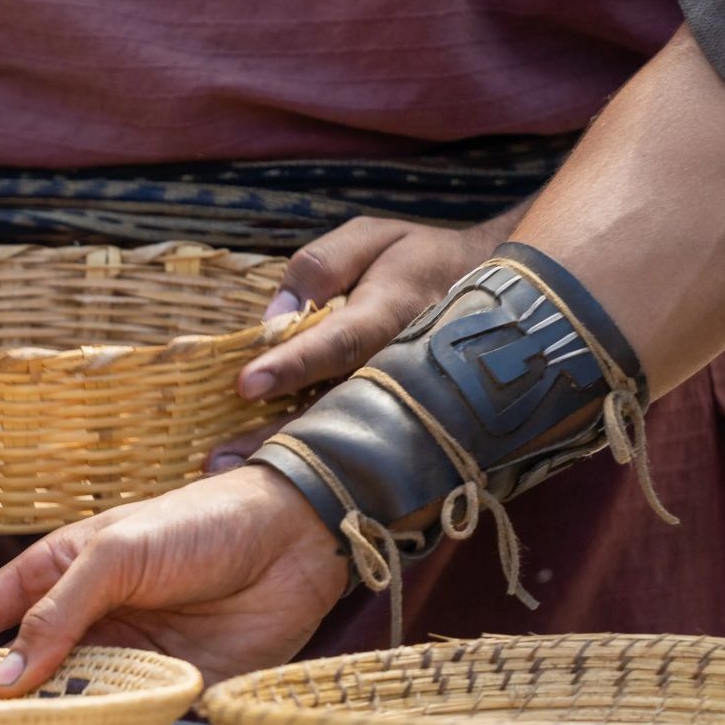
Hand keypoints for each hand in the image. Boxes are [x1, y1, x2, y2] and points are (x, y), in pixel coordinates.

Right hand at [0, 466, 349, 693]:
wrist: (295, 541)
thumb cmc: (200, 523)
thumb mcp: (116, 554)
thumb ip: (58, 614)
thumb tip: (2, 680)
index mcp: (54, 578)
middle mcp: (81, 625)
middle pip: (15, 676)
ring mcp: (124, 661)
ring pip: (65, 709)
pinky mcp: (170, 692)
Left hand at [205, 209, 523, 471]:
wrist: (506, 294)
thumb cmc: (420, 259)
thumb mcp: (372, 237)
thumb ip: (320, 266)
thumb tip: (273, 317)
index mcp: (395, 311)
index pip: (339, 342)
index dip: (294, 364)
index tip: (246, 385)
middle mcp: (403, 366)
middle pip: (334, 408)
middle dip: (277, 437)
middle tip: (218, 461)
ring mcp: (408, 402)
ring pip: (344, 437)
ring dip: (291, 463)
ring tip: (235, 482)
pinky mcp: (408, 424)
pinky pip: (358, 446)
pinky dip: (317, 466)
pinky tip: (276, 487)